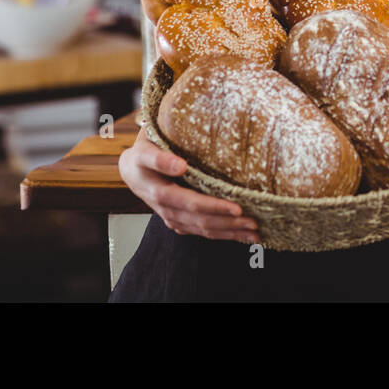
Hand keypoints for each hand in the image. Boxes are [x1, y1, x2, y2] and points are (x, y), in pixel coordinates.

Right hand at [118, 131, 259, 242]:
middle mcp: (169, 211)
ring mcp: (175, 219)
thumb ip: (159, 158)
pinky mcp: (181, 222)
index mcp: (161, 194)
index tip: (237, 208)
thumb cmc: (142, 157)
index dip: (215, 207)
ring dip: (231, 233)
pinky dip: (223, 235)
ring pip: (205, 230)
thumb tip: (180, 165)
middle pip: (203, 222)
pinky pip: (203, 232)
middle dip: (230, 224)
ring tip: (255, 234)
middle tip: (255, 223)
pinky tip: (241, 236)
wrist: (132, 171)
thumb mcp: (144, 152)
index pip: (192, 204)